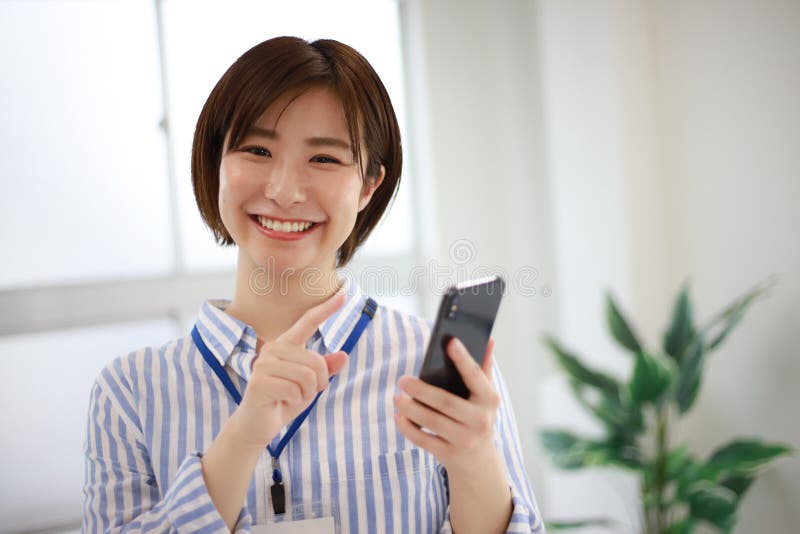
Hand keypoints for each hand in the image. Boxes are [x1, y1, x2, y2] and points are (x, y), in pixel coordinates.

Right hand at [231, 290, 348, 448]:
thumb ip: (325, 369)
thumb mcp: (310, 385)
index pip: (307, 322)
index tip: (343, 294)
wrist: (256, 425)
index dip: (326, 309)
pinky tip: (281, 403)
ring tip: (291, 397)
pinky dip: (295, 402)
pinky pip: (295, 391)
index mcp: (285, 345)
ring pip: (308, 376)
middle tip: (304, 393)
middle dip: (318, 383)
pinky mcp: (259, 382)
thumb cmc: (283, 400)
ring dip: (306, 394)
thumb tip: (344, 355)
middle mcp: (273, 349)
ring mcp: (264, 364)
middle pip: (316, 361)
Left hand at [394, 337, 499, 475]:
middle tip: (402, 379)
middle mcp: (480, 420)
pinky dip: (408, 427)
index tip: (450, 341)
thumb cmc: (477, 417)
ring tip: (398, 397)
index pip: (475, 375)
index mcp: (489, 399)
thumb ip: (484, 369)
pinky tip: (399, 416)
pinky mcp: (449, 454)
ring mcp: (465, 439)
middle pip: (445, 401)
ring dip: (410, 408)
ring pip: (432, 421)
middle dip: (421, 390)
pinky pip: (423, 440)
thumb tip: (489, 340)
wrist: (479, 462)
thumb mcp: (485, 396)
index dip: (463, 359)